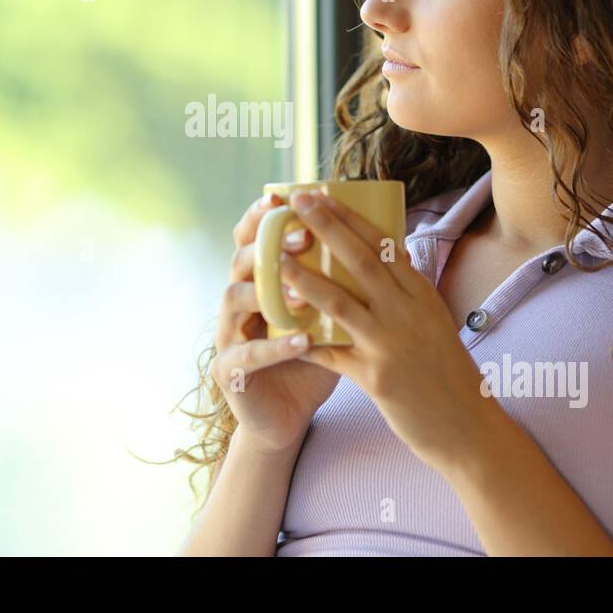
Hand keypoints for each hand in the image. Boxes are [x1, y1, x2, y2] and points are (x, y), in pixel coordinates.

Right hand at [211, 192, 341, 455]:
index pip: (253, 237)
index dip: (262, 216)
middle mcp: (237, 300)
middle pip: (240, 259)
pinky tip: (302, 341)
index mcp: (259, 281)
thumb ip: (339, 284)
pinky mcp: (228, 370)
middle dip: (269, 245)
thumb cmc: (311, 361)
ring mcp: (227, 334)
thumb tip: (385, 243)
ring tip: (302, 292)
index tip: (286, 196)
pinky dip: (276, 346)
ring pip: (234, 298)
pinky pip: (248, 353)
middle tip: (301, 238)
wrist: (286, 416)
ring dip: (269, 291)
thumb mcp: (326, 317)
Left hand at [275, 190, 488, 470]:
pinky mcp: (375, 378)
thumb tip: (382, 252)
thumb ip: (405, 291)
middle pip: (360, 260)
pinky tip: (276, 329)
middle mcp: (407, 312)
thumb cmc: (445, 370)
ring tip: (273, 260)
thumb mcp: (432, 320)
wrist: (466, 427)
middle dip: (325, 228)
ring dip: (302, 278)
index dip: (349, 217)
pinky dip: (303, 340)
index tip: (320, 194)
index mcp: (421, 294)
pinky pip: (330, 353)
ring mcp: (390, 344)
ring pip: (339, 301)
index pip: (383, 243)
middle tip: (295, 203)